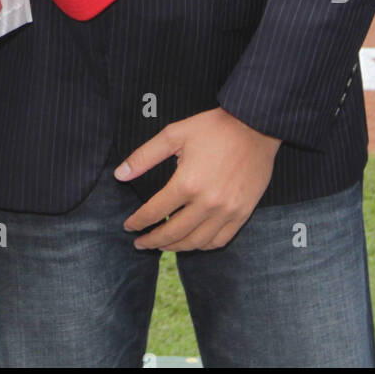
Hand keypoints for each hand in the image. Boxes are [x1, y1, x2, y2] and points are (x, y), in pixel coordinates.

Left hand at [115, 107, 281, 250]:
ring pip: (196, 242)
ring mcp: (227, 211)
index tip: (128, 226)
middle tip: (139, 243)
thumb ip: (144, 157)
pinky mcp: (243, 213)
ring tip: (162, 245)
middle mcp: (208, 203)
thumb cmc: (213, 128)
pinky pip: (220, 240)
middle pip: (173, 233)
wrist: (255, 126)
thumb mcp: (174, 134)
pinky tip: (191, 242)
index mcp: (187, 183)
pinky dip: (202, 246)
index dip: (138, 222)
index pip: (155, 212)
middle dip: (152, 241)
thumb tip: (119, 174)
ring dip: (176, 247)